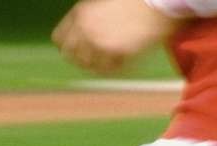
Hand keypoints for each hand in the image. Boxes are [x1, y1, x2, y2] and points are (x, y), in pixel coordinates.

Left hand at [53, 0, 180, 75]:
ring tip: (113, 56)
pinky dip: (114, 66)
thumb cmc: (134, 2)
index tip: (78, 48)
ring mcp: (98, 42)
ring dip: (99, 62)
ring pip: (88, 65)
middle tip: (97, 56)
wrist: (158, 3)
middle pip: (69, 55)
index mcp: (80, 14)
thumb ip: (87, 19)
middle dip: (81, 56)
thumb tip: (78, 37)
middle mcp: (85, 29)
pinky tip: (124, 58)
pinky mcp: (114, 53)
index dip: (68, 45)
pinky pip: (107, 69)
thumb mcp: (102, 4)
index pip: (59, 38)